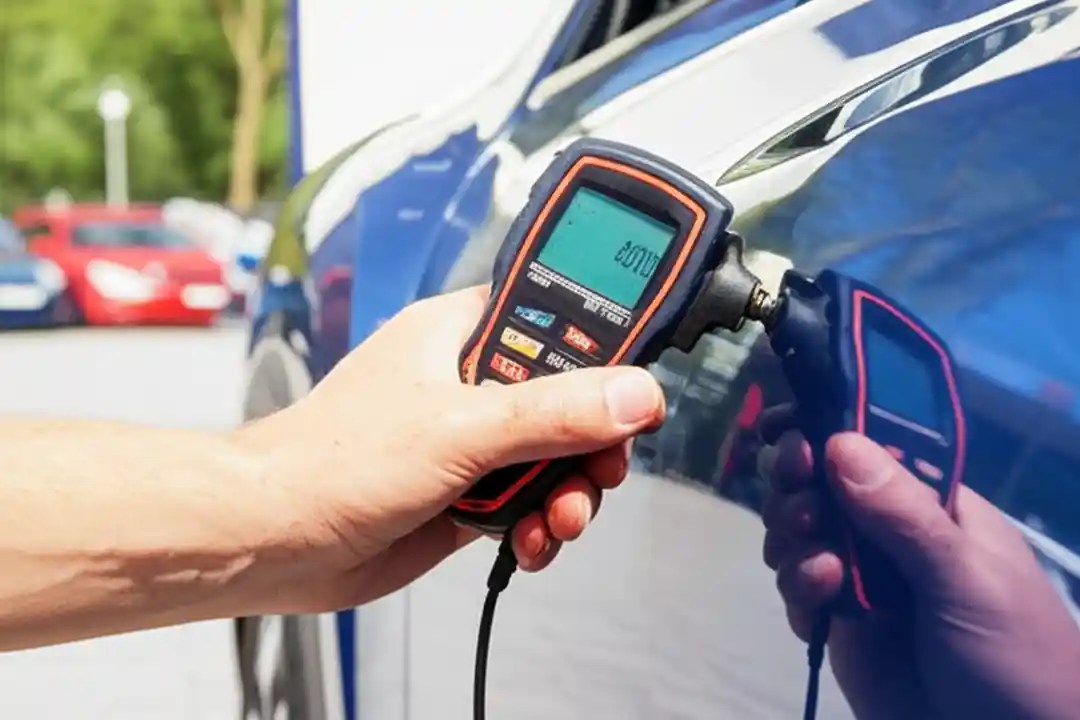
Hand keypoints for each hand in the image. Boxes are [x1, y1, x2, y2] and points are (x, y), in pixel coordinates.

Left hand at [233, 286, 663, 614]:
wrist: (273, 541)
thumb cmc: (330, 461)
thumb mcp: (461, 427)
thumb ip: (554, 411)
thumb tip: (632, 395)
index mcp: (462, 333)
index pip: (558, 316)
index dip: (606, 345)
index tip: (639, 381)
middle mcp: (471, 382)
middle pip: (571, 398)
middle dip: (592, 442)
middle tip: (602, 466)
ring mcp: (471, 440)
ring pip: (556, 457)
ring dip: (570, 493)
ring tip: (559, 519)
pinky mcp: (467, 492)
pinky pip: (531, 502)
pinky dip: (540, 525)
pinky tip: (529, 543)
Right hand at [761, 429, 1079, 719]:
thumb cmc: (1016, 657)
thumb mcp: (967, 581)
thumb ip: (904, 516)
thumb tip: (841, 440)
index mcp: (936, 504)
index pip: (874, 444)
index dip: (827, 428)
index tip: (789, 430)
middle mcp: (895, 532)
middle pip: (824, 481)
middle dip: (798, 484)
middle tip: (799, 508)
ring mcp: (867, 578)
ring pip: (802, 532)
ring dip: (791, 539)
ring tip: (819, 570)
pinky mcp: (844, 626)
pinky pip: (800, 589)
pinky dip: (796, 589)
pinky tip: (815, 604)